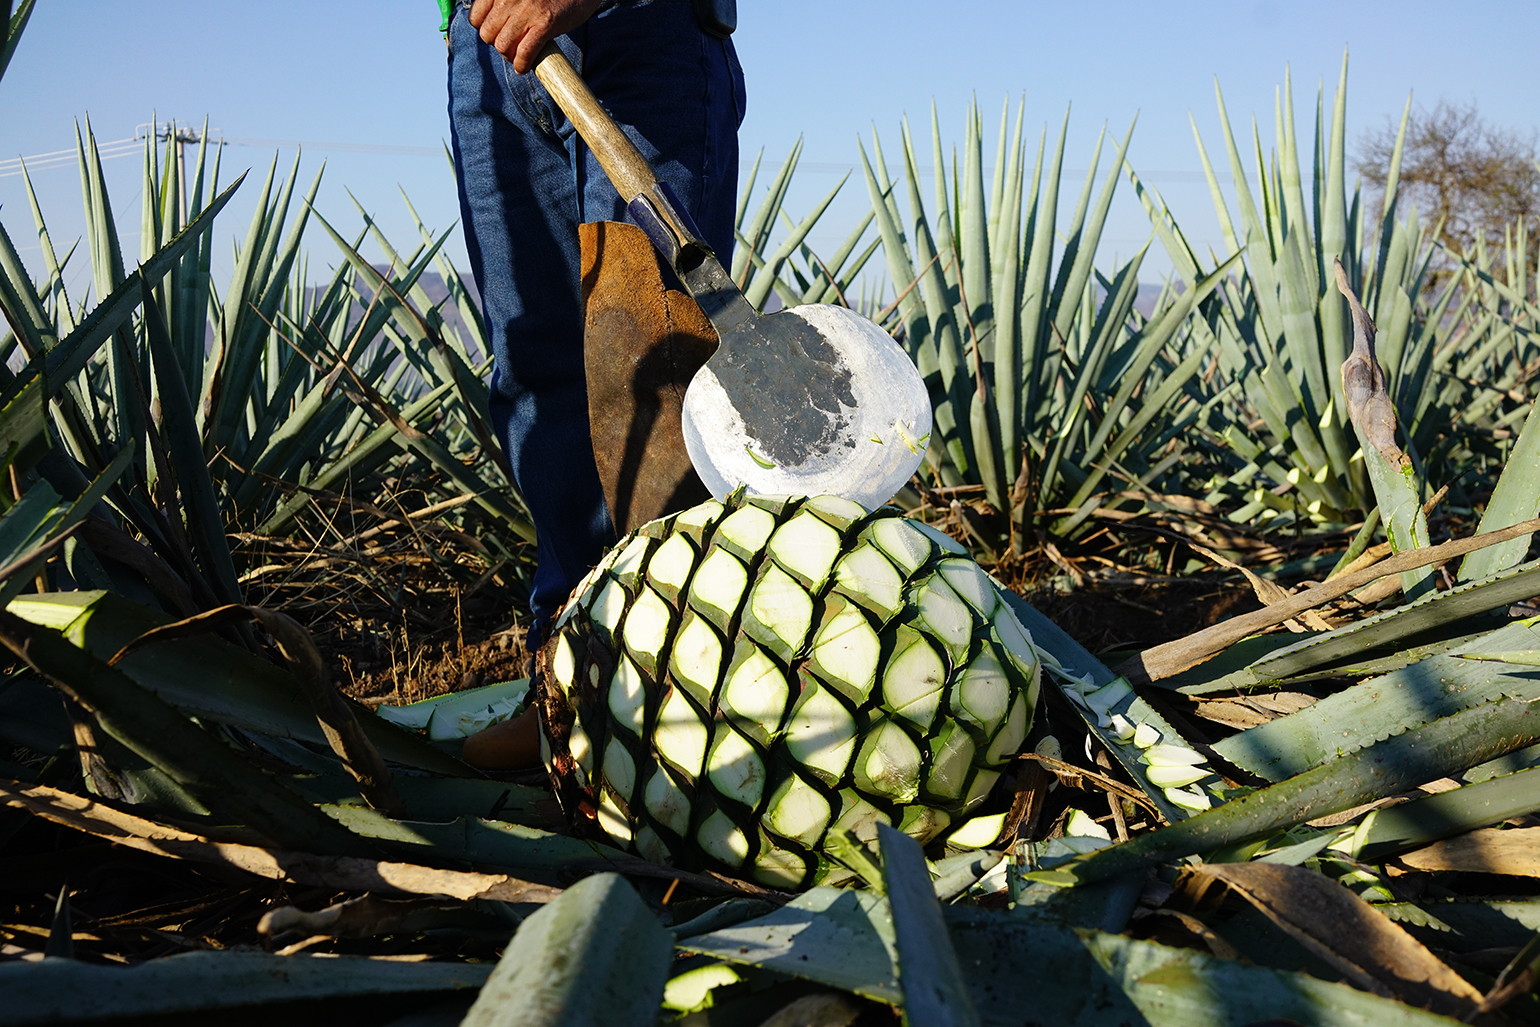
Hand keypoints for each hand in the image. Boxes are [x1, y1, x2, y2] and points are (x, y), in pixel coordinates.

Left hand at [469, 0, 602, 74]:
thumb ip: (504, 5)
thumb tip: (491, 29)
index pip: (476, 18)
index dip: (485, 30)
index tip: (497, 33)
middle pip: (487, 35)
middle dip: (498, 44)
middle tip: (511, 46)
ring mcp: (526, 11)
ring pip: (503, 46)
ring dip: (510, 56)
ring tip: (519, 55)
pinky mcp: (544, 24)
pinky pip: (524, 53)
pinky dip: (522, 64)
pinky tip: (525, 67)